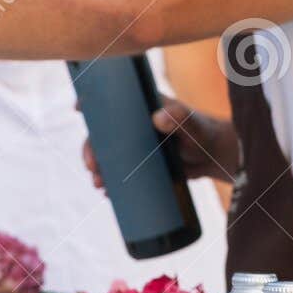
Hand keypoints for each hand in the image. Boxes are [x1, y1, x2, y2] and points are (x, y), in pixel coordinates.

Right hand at [81, 96, 240, 189]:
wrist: (213, 156)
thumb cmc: (203, 134)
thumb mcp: (192, 125)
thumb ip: (180, 118)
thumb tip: (158, 118)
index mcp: (142, 107)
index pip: (113, 100)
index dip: (93, 102)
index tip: (79, 108)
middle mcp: (134, 124)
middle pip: (103, 134)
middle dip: (91, 150)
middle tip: (92, 167)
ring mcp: (135, 144)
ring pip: (108, 155)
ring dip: (98, 169)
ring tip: (100, 185)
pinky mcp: (140, 162)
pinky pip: (119, 170)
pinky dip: (110, 180)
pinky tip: (106, 192)